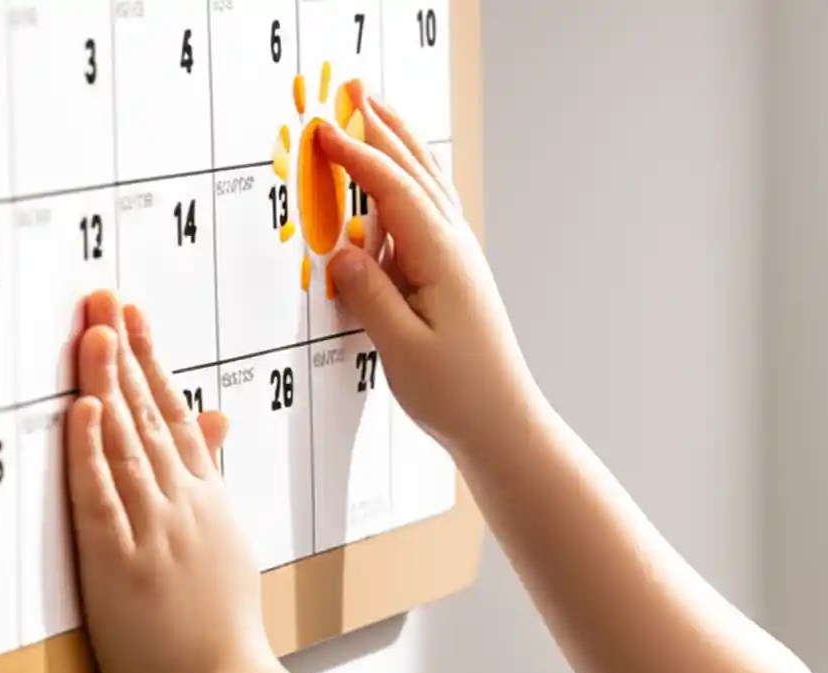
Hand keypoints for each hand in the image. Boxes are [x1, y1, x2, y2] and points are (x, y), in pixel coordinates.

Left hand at [65, 290, 316, 672]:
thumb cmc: (222, 620)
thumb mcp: (227, 539)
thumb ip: (214, 476)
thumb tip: (215, 422)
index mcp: (205, 497)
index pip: (176, 413)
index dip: (152, 361)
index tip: (135, 318)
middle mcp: (182, 502)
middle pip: (150, 414)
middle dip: (126, 351)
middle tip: (107, 300)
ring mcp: (153, 528)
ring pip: (127, 443)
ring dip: (109, 382)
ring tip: (94, 332)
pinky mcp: (120, 562)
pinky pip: (103, 497)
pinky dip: (92, 452)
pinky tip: (85, 411)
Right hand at [321, 83, 543, 455]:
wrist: (503, 423)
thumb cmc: (458, 393)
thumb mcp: (401, 348)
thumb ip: (369, 296)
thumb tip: (342, 255)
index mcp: (442, 259)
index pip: (392, 192)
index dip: (356, 156)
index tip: (324, 129)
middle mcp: (455, 250)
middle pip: (417, 174)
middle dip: (385, 131)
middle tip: (358, 93)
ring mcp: (460, 262)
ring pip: (428, 190)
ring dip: (402, 150)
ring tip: (379, 119)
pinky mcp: (456, 279)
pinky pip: (431, 218)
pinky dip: (411, 188)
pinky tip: (403, 188)